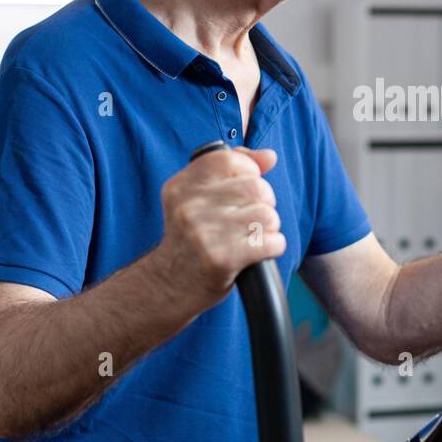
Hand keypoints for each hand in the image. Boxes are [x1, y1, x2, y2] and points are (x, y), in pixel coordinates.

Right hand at [154, 146, 285, 307]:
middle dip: (263, 202)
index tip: (243, 190)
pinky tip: (256, 251)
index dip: (248, 172)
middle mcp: (189, 207)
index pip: (229, 159)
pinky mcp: (222, 259)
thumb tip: (269, 156)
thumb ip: (231, 169)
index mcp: (181, 186)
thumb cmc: (191, 237)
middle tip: (248, 218)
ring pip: (267, 214)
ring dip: (269, 227)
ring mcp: (205, 233)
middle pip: (256, 187)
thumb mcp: (197, 198)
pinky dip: (273, 247)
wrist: (169, 285)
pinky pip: (271, 241)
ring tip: (251, 236)